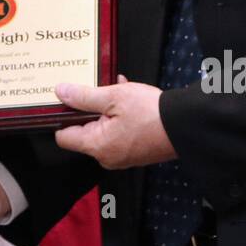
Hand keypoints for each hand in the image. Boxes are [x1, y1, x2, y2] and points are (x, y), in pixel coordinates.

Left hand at [53, 75, 175, 168]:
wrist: (184, 125)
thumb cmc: (151, 113)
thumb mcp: (113, 97)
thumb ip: (84, 96)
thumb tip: (61, 93)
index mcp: (97, 146)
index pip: (63, 136)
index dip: (62, 116)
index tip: (68, 100)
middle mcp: (106, 156)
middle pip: (82, 132)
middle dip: (87, 109)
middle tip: (95, 90)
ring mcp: (121, 156)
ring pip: (102, 129)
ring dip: (105, 109)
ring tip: (115, 89)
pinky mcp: (133, 152)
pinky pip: (117, 133)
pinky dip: (118, 116)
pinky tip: (126, 96)